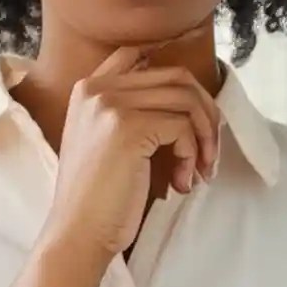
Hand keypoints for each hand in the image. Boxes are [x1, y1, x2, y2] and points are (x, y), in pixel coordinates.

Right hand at [39, 46, 220, 265]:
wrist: (77, 232)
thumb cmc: (98, 197)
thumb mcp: (105, 140)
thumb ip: (130, 111)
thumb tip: (188, 98)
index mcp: (88, 89)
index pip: (139, 54)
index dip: (175, 75)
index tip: (195, 106)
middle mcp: (97, 89)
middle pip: (176, 77)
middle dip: (205, 112)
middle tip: (209, 149)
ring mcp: (111, 106)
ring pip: (186, 100)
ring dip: (205, 137)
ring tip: (200, 170)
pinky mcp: (129, 128)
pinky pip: (183, 127)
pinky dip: (192, 155)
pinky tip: (181, 182)